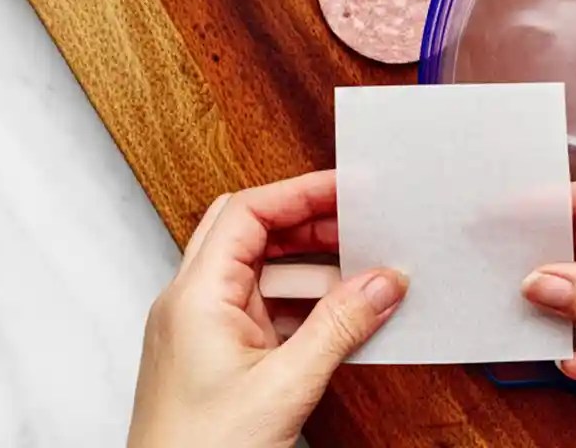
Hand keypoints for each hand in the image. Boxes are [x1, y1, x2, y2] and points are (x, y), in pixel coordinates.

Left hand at [127, 171, 407, 447]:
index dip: (300, 193)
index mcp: (195, 296)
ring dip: (311, 270)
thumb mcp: (285, 386)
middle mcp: (192, 304)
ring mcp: (203, 331)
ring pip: (261, 274)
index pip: (247, 212)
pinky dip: (303, 307)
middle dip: (309, 225)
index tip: (346, 188)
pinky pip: (265, 311)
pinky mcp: (218, 358)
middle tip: (361, 225)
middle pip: (253, 234)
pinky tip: (341, 318)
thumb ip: (340, 327)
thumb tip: (382, 283)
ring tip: (362, 275)